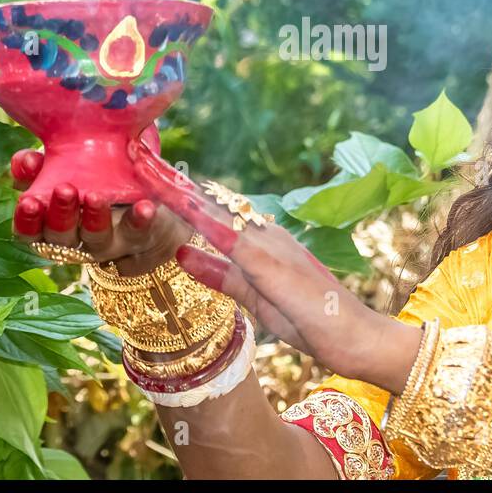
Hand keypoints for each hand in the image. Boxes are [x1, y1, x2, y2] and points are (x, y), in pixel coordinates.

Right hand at [8, 148, 191, 274]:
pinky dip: (139, 219)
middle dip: (60, 214)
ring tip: (96, 196)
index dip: (26, 221)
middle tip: (63, 189)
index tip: (27, 201)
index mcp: (52, 226)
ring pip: (96, 238)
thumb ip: (42, 166)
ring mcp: (109, 242)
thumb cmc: (96, 181)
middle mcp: (77, 240)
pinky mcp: (140, 236)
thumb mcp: (68, 170)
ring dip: (94, 217)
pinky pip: (139, 231)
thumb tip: (24, 160)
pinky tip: (144, 206)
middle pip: (60, 238)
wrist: (147, 203)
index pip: (29, 233)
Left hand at [127, 141, 421, 393]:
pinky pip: (230, 236)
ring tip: (146, 168)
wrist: (355, 337)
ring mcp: (269, 244)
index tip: (147, 175)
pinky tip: (179, 205)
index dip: (178, 194)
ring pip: (215, 210)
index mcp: (260, 242)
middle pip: (209, 201)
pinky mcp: (272, 263)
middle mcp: (264, 233)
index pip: (212, 212)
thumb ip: (219, 274)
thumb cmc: (311, 320)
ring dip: (179, 190)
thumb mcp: (253, 298)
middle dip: (172, 181)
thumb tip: (181, 252)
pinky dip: (201, 218)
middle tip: (136, 155)